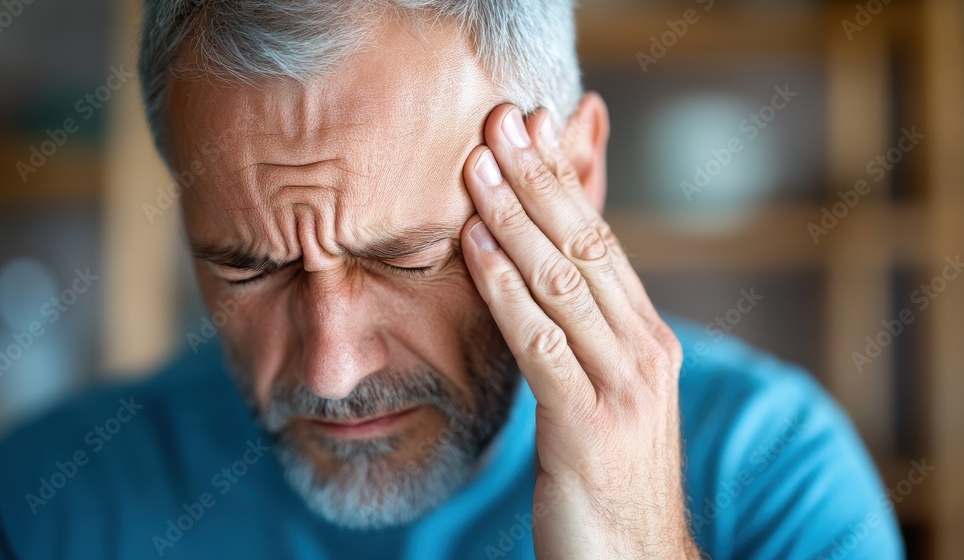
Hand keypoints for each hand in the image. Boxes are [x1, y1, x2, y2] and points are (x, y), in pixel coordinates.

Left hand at [460, 100, 699, 558]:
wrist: (634, 559)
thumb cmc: (608, 472)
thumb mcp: (601, 390)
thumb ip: (582, 331)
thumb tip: (545, 272)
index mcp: (647, 336)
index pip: (601, 239)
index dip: (565, 178)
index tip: (531, 126)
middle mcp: (646, 348)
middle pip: (586, 244)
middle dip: (540, 177)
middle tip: (502, 119)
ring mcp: (624, 384)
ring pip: (563, 281)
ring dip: (515, 217)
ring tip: (478, 164)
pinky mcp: (589, 422)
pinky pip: (540, 338)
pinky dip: (504, 286)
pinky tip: (474, 245)